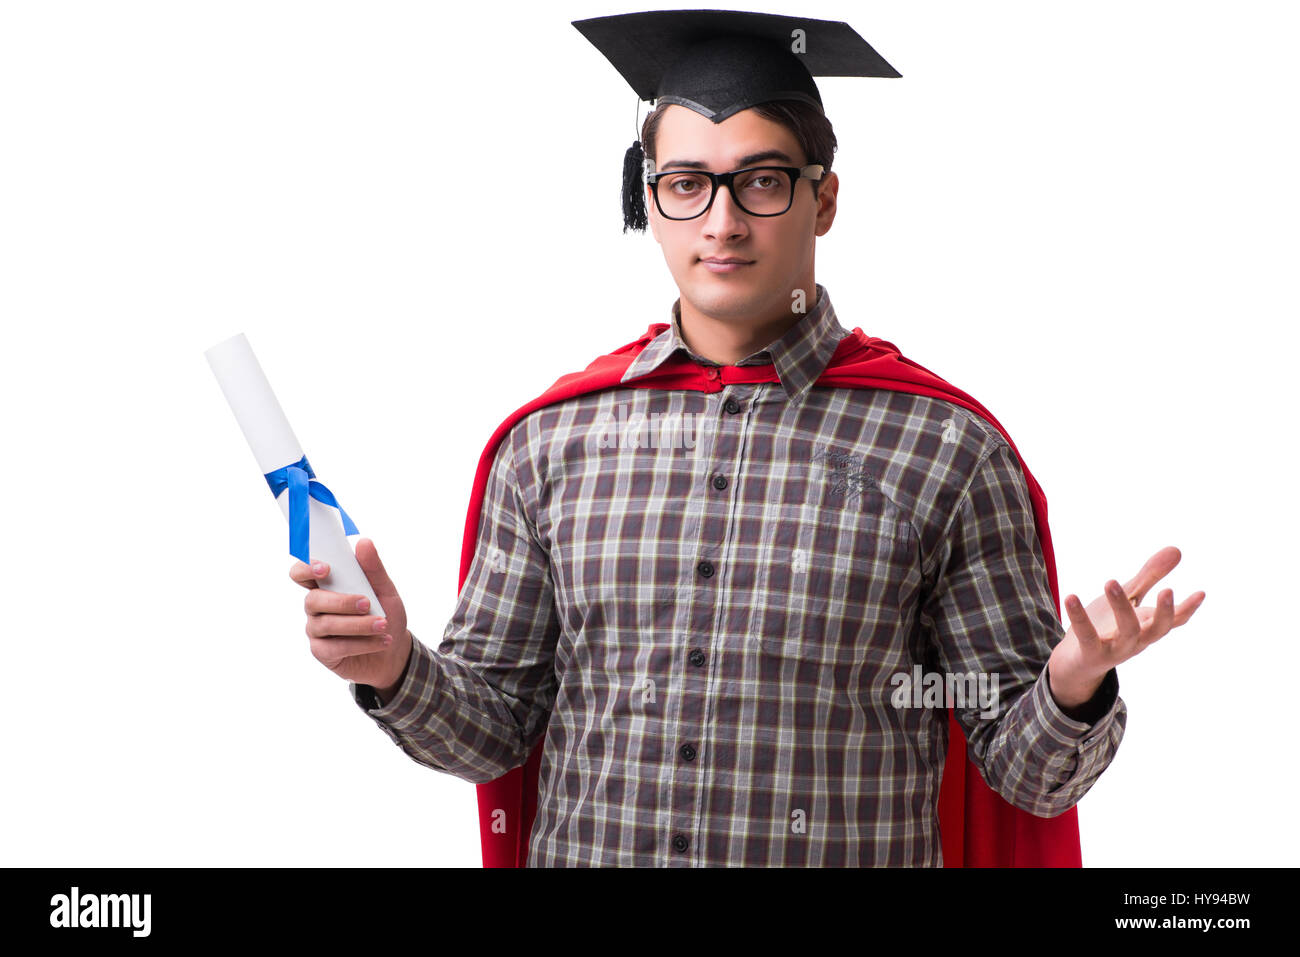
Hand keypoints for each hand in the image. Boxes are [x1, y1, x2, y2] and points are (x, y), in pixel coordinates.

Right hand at [289, 537, 411, 691]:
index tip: (326, 569)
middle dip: (341, 601)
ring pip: (326, 624)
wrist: (394, 651)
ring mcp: (317, 630)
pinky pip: (335, 647)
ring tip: (383, 625)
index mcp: (327, 586)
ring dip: (358, 625)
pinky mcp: (323, 652)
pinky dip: (361, 644)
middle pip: (313, 600)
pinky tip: (381, 641)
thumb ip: (373, 568)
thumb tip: (363, 542)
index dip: (306, 569)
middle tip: (367, 603)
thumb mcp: (385, 590)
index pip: (302, 573)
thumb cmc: (385, 614)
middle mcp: (317, 607)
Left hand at [1049, 545, 1205, 707]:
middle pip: (1157, 630)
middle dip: (1164, 612)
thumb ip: (1150, 576)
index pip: (1175, 620)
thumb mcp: (1129, 598)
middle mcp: (1137, 640)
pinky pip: (1087, 635)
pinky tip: (1070, 597)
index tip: (1201, 593)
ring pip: (1126, 631)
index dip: (1188, 608)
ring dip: (1121, 606)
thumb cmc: (1107, 626)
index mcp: (1148, 627)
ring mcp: (1115, 649)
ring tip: (1111, 581)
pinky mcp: (1091, 653)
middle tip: (1168, 590)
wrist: (1076, 662)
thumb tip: (1177, 550)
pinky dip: (1079, 616)